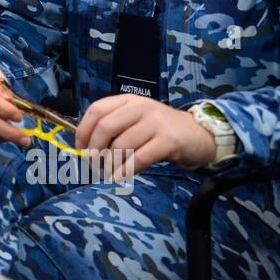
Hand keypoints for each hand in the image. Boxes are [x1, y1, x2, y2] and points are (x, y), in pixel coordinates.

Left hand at [75, 94, 217, 174]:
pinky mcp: (169, 140)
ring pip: (121, 145)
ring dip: (110, 164)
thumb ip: (114, 127)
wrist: (199, 135)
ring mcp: (156, 122)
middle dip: (94, 150)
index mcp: (128, 101)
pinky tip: (119, 178)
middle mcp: (140, 107)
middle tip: (93, 165)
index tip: (81, 149)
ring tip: (108, 173)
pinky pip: (140, 157)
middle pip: (105, 127)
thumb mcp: (136, 121)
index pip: (96, 110)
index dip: (83, 131)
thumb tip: (86, 147)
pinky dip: (126, 170)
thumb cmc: (160, 130)